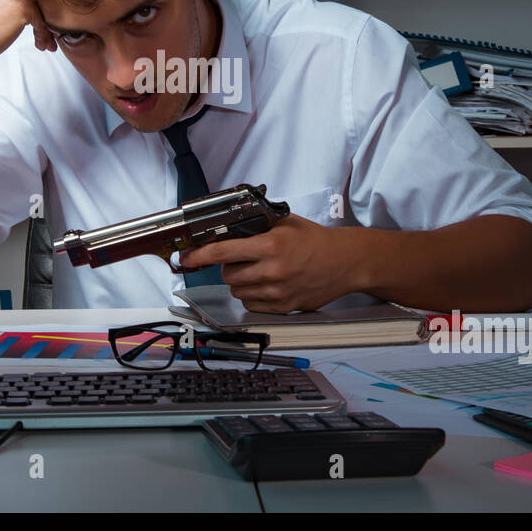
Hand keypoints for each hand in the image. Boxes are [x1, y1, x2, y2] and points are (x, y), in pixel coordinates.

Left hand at [179, 214, 356, 313]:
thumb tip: (224, 229)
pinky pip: (252, 305)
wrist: (345, 262)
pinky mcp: (283, 307)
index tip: (187, 257)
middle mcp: (272, 271)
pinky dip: (253, 295)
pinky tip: (266, 284)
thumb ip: (256, 225)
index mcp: (271, 246)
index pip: (223, 252)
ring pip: (238, 291)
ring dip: (240, 281)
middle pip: (228, 274)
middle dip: (229, 266)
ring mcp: (278, 292)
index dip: (200, 255)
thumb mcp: (285, 223)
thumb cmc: (315, 240)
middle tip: (242, 258)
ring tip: (258, 271)